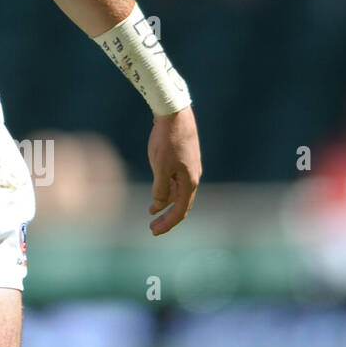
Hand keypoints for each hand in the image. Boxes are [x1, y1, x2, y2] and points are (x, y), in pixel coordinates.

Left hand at [147, 106, 200, 234]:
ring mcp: (190, 168)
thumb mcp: (160, 166)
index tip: (154, 232)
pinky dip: (167, 189)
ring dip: (165, 203)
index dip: (168, 224)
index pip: (180, 211)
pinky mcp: (184, 159)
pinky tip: (158, 191)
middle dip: (167, 217)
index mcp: (190, 182)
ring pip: (178, 192)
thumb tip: (159, 203)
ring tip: (151, 211)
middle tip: (153, 228)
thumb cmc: (167, 140)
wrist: (175, 114)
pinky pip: (177, 181)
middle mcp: (193, 177)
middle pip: (181, 204)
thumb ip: (161, 188)